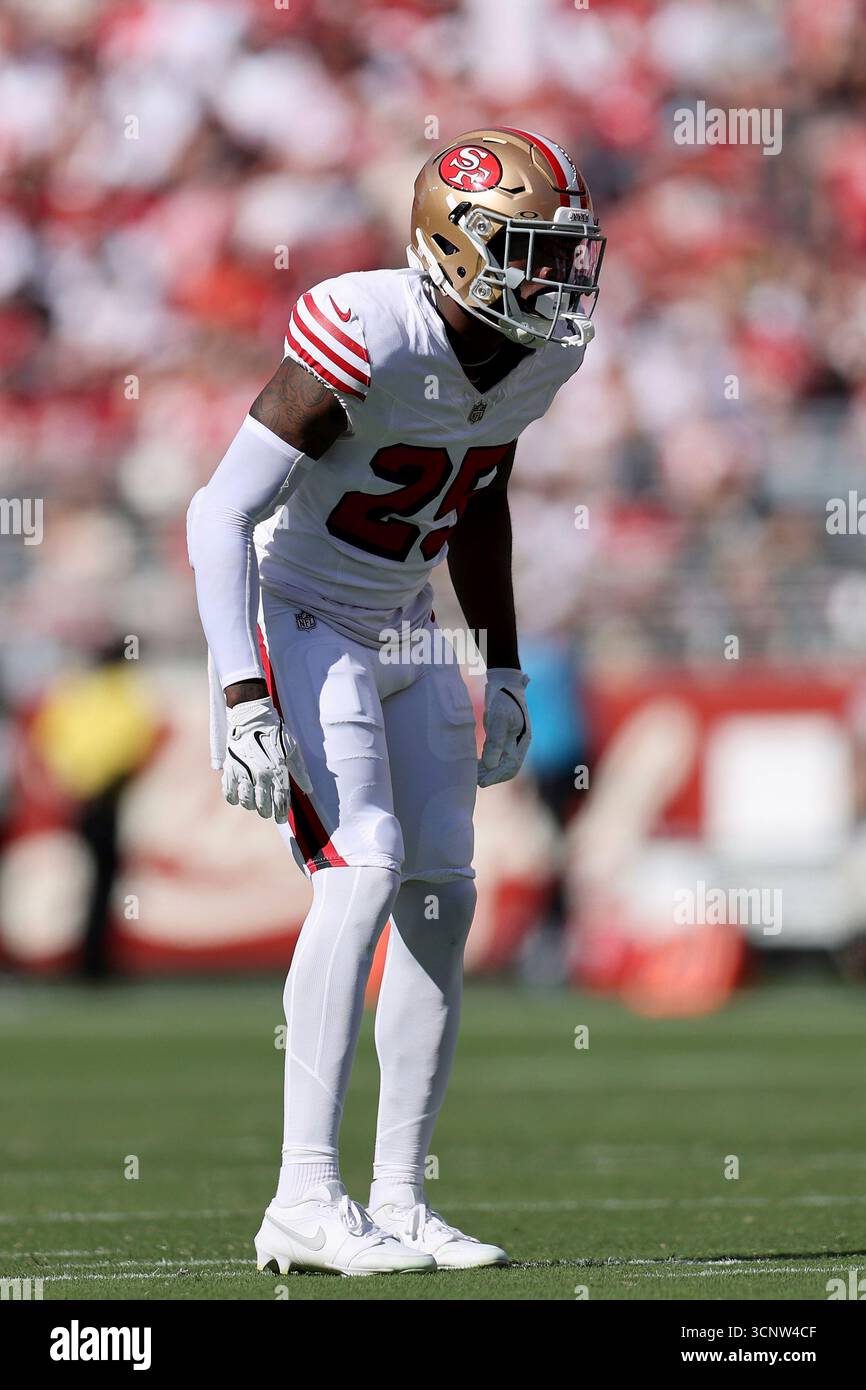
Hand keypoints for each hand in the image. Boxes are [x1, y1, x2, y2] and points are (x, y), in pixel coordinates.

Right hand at [223, 697, 311, 821]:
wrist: (252, 717)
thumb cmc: (275, 733)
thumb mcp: (293, 750)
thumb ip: (300, 771)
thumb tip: (309, 789)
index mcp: (278, 771)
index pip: (281, 800)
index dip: (281, 813)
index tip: (281, 819)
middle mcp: (262, 774)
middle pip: (263, 805)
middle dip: (266, 812)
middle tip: (267, 811)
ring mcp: (245, 772)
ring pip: (246, 801)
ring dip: (251, 805)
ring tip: (254, 803)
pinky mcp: (231, 768)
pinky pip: (229, 791)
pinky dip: (233, 797)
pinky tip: (238, 796)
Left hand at [478, 668, 530, 787]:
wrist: (503, 683)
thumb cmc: (503, 699)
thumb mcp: (499, 718)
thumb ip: (496, 741)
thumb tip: (491, 765)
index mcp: (522, 741)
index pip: (511, 766)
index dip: (497, 776)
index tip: (482, 783)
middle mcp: (518, 744)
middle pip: (506, 767)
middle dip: (492, 776)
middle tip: (475, 782)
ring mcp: (510, 741)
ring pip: (500, 763)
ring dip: (487, 771)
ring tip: (472, 777)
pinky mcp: (501, 738)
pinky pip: (495, 755)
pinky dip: (485, 762)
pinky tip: (474, 765)